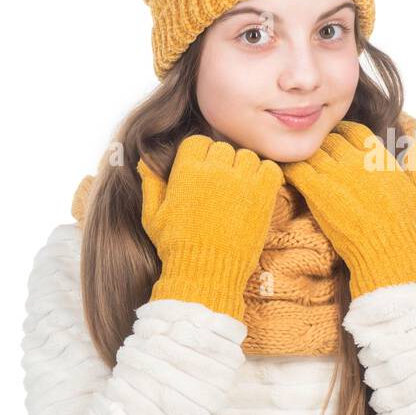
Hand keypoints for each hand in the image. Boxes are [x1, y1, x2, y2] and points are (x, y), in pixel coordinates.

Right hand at [137, 135, 284, 320]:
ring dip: (244, 170)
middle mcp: (214, 170)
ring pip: (247, 157)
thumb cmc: (176, 247)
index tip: (202, 173)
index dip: (200, 156)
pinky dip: (266, 176)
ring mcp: (240, 180)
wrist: (205, 272)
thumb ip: (151, 185)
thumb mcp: (152, 216)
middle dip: (221, 164)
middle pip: (223, 148)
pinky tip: (256, 193)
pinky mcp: (262, 194)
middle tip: (221, 187)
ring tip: (238, 192)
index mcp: (186, 170)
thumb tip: (145, 162)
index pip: (198, 142)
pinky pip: (270, 169)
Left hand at [281, 120, 415, 298]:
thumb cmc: (406, 226)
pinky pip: (296, 169)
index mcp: (379, 157)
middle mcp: (357, 160)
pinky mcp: (318, 191)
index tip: (336, 142)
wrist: (389, 251)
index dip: (343, 134)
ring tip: (298, 166)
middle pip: (329, 140)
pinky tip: (286, 175)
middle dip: (322, 146)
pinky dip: (289, 169)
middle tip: (313, 158)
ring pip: (311, 152)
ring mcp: (336, 174)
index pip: (354, 131)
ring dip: (304, 158)